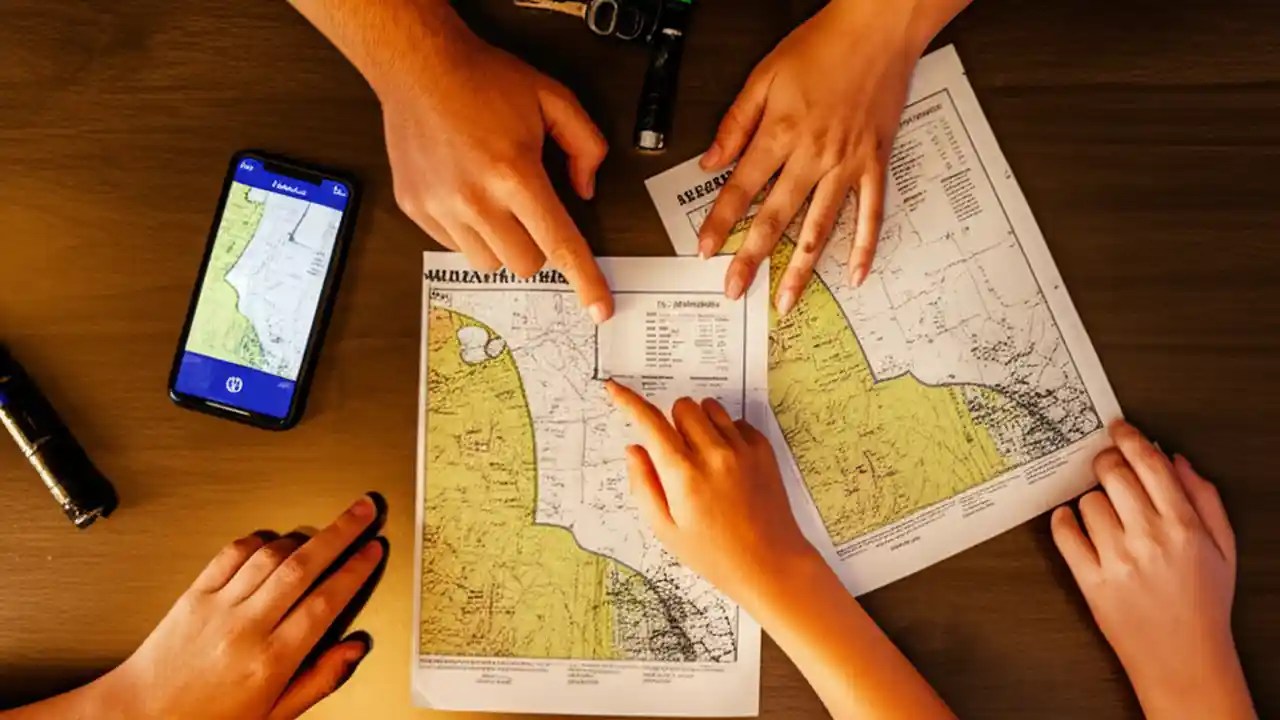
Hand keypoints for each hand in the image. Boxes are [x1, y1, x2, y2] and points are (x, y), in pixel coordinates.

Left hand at [92, 495, 386, 719]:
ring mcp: (217, 607)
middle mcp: (244, 629)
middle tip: (362, 512)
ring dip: (304, 536)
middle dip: (340, 534)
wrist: (140, 715)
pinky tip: (275, 541)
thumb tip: (354, 648)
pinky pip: (231, 554)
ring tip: (328, 527)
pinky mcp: (194, 594)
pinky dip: (258, 541)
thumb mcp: (276, 714)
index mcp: (270, 661)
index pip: (325, 602)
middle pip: (303, 567)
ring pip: (269, 556)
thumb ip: (320, 679)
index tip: (373, 551)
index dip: (355, 571)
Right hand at [380, 27, 612, 321]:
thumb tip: (584, 191)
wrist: (418, 66)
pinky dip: (468, 231)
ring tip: (493, 198)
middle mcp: (475, 199)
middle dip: (537, 245)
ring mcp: (440, 208)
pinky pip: (453, 245)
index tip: (599, 309)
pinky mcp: (415, 209)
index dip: (585, 280)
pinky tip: (465, 192)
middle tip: (528, 207)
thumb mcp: (553, 99)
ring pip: (488, 263)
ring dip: (501, 242)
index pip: (559, 244)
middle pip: (526, 264)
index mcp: (515, 174)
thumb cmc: (484, 79)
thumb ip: (585, 146)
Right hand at [605, 380, 815, 605]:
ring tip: (703, 459)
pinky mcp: (763, 449)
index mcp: (683, 474)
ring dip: (700, 424)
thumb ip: (644, 485)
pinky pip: (736, 421)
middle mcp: (713, 454)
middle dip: (672, 423)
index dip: (628, 401)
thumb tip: (634, 449)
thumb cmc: (715, 554)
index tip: (614, 388)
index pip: (649, 423)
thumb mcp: (667, 530)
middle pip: (682, 406)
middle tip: (677, 456)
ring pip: (710, 408)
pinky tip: (726, 464)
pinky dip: (726, 433)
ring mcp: (742, 449)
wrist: (771, 564)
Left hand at [697, 0, 933, 312]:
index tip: (704, 250)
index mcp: (780, 133)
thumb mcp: (764, 76)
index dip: (719, 222)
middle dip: (751, 259)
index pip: (740, 189)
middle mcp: (813, 155)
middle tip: (735, 291)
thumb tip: (710, 162)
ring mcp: (847, 164)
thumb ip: (735, 124)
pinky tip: (854, 275)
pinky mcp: (875, 163)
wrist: (877, 28)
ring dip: (801, 269)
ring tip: (786, 301)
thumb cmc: (821, 46)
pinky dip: (864, 246)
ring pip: (820, 227)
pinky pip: (871, 213)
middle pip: (775, 218)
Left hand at [1051, 422, 1255, 719]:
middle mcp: (1149, 539)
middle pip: (1112, 474)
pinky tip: (1073, 524)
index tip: (1118, 430)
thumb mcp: (1223, 548)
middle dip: (1107, 464)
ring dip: (1092, 502)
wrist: (1184, 659)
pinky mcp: (1091, 580)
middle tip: (1107, 468)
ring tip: (1105, 516)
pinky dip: (1063, 523)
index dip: (1130, 439)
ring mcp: (1118, 560)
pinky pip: (1064, 534)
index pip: (1149, 464)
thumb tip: (1176, 460)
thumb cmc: (1204, 603)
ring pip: (1087, 502)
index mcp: (1184, 526)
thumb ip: (1204, 499)